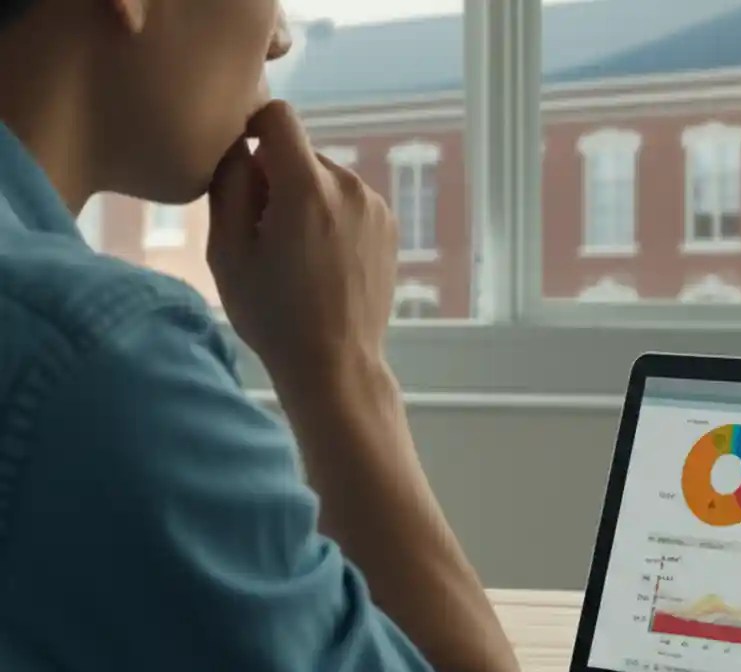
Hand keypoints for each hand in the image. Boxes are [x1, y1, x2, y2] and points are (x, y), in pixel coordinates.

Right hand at [206, 101, 397, 384]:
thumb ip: (230, 184)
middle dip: (276, 177)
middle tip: (263, 232)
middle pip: (300, 152)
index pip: (279, 116)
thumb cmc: (273, 314)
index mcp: (308, 188)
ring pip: (325, 177)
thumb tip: (239, 146)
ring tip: (293, 253)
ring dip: (304, 198)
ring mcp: (375, 206)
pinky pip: (348, 201)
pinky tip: (321, 260)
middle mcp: (350, 186)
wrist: (336, 362)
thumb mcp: (228, 250)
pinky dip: (330, 215)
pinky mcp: (389, 225)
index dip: (253, 129)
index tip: (241, 164)